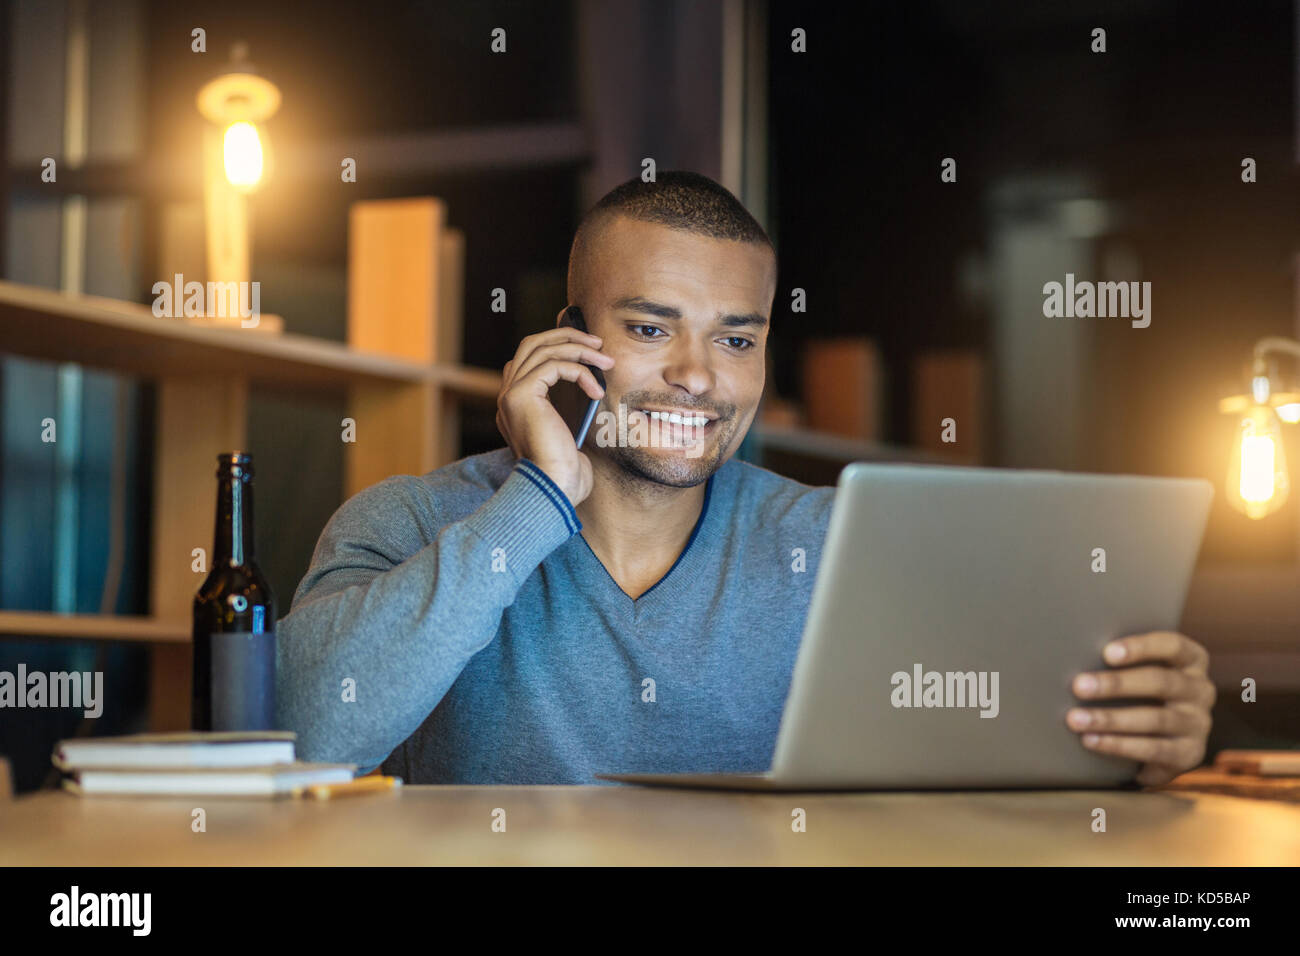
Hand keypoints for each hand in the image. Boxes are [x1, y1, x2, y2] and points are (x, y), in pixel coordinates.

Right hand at [495, 317, 614, 505]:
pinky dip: (581, 372)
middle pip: (532, 343)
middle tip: (598, 343)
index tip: (589, 351)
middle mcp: (507, 396)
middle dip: (567, 336)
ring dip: (580, 350)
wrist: (553, 489)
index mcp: (516, 405)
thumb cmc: (565, 473)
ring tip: (607, 361)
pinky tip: (597, 392)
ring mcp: (510, 394)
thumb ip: (567, 411)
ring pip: (543, 349)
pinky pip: (553, 365)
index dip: (557, 345)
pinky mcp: (521, 395)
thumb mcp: (567, 435)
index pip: (530, 359)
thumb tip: (590, 390)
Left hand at [1067, 631, 1214, 785]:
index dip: (1140, 648)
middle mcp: (1200, 690)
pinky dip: (1118, 745)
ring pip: (1154, 719)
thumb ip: (1120, 660)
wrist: (1157, 742)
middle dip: (1116, 684)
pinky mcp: (1189, 753)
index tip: (1107, 653)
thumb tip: (1075, 650)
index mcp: (1191, 660)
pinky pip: (1153, 749)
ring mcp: (1198, 723)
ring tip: (1076, 719)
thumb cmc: (1137, 691)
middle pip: (1160, 682)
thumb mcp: (1137, 670)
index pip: (1172, 645)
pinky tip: (1091, 740)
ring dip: (1110, 719)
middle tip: (1079, 686)